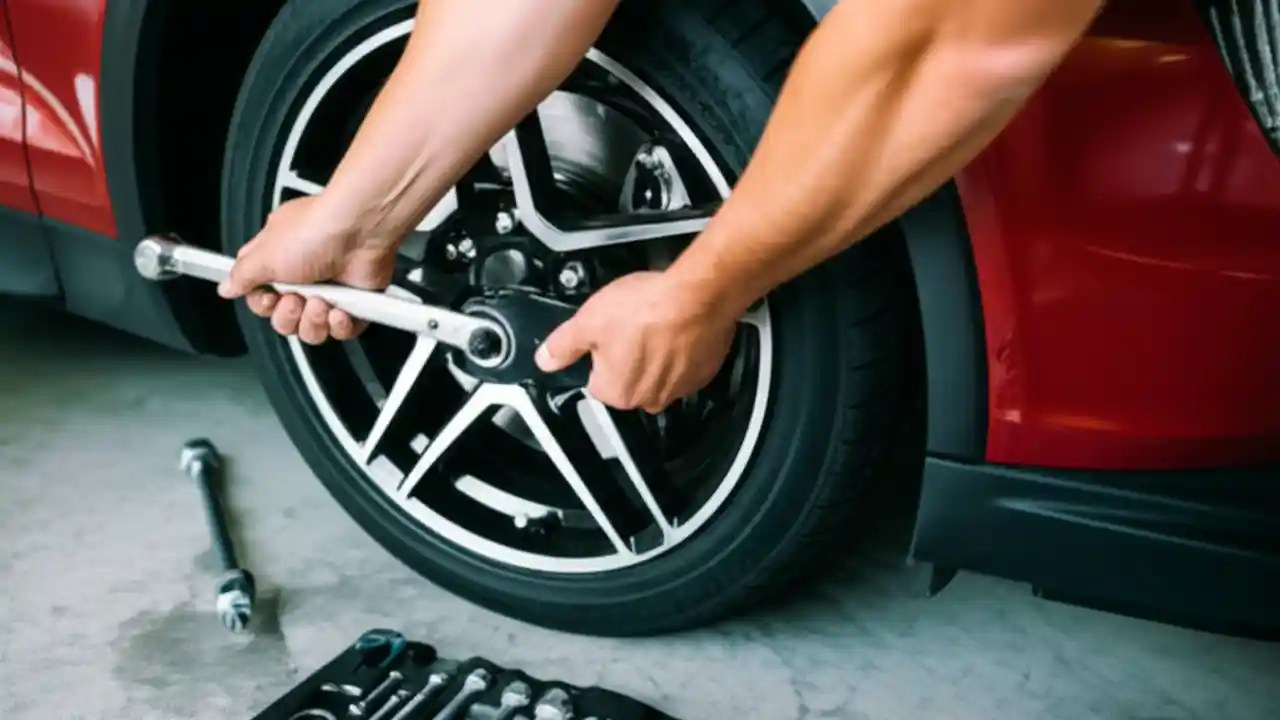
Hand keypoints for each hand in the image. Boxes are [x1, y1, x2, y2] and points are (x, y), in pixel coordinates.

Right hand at [217, 196, 397, 344]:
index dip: (262, 305)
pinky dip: (340, 325)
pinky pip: (342, 332)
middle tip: (296, 298)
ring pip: (311, 330)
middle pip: (284, 320)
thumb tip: (226, 287)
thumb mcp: (264, 254)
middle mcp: (303, 278)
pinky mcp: (356, 304)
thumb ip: (242, 275)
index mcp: (277, 262)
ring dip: (313, 321)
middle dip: (287, 316)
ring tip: (321, 301)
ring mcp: (331, 292)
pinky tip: (340, 309)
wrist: (360, 229)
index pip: (260, 298)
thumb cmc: (314, 231)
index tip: (268, 298)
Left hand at [534, 271, 740, 412]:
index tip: (605, 334)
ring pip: (658, 375)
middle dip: (628, 357)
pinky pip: (686, 367)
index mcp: (616, 392)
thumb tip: (545, 360)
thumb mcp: (588, 320)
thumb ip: (563, 345)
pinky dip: (682, 352)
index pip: (596, 382)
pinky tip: (678, 328)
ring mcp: (680, 389)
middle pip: (628, 380)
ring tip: (656, 323)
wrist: (699, 296)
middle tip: (631, 325)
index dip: (598, 355)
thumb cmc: (646, 308)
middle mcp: (648, 399)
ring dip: (656, 356)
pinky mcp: (704, 374)